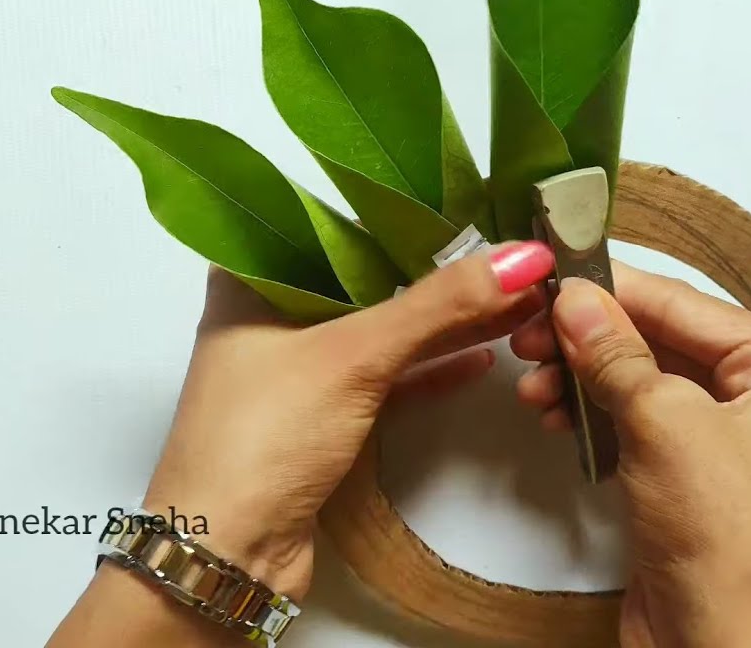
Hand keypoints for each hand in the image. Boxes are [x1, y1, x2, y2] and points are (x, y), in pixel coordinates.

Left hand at [142, 242, 554, 599]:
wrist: (225, 554)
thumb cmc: (264, 436)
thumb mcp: (353, 356)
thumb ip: (438, 305)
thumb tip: (525, 255)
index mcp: (252, 276)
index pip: (336, 221)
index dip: (405, 208)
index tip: (474, 196)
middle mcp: (270, 315)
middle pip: (366, 277)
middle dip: (436, 267)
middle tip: (510, 246)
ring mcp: (296, 370)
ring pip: (381, 331)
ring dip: (443, 321)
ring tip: (517, 297)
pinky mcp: (320, 419)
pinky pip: (384, 379)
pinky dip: (429, 369)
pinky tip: (481, 356)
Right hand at [511, 264, 750, 647]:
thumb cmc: (727, 540)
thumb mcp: (664, 423)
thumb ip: (613, 351)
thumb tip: (572, 296)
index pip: (687, 304)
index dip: (611, 288)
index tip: (551, 275)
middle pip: (664, 339)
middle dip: (591, 339)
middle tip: (528, 335)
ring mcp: (735, 437)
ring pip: (645, 379)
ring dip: (584, 378)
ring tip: (531, 385)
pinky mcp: (696, 475)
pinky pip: (640, 420)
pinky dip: (596, 414)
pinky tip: (555, 414)